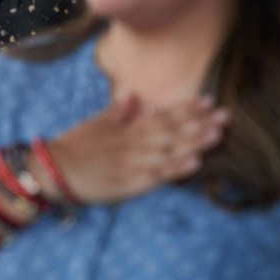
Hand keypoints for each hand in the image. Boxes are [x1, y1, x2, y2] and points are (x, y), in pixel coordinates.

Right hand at [43, 94, 227, 203]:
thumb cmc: (75, 146)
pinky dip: (176, 169)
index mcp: (126, 127)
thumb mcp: (95, 123)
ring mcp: (133, 163)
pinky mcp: (130, 184)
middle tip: (225, 115)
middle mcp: (133, 142)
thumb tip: (134, 96)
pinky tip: (195, 163)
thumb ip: (118, 111)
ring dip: (194, 142)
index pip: (162, 115)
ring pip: (169, 151)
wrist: (55, 169)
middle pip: (171, 131)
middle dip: (200, 123)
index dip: (187, 109)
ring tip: (218, 134)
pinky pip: (157, 176)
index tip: (209, 101)